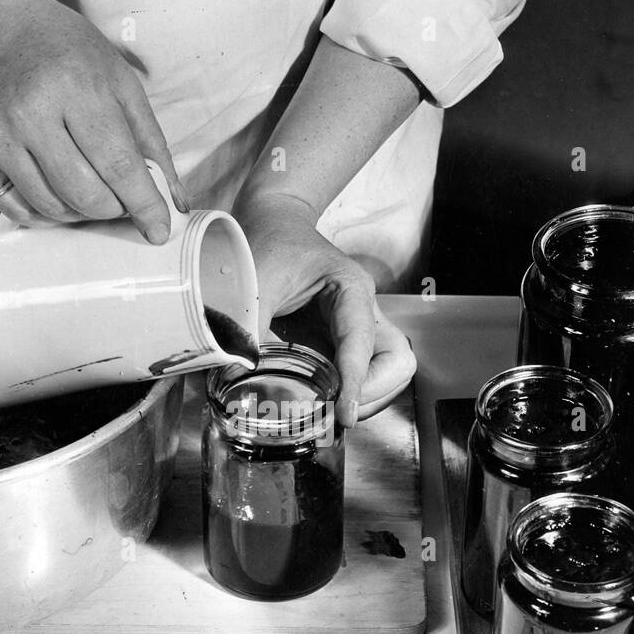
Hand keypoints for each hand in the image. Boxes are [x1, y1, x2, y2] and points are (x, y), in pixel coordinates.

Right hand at [0, 0, 188, 239]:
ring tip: (90, 187)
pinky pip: (16, 209)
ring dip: (80, 213)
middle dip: (114, 209)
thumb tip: (173, 202)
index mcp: (75, 88)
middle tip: (120, 197)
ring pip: (51, 208)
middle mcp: (31, 112)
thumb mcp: (123, 83)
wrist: (3, 33)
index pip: (118, 165)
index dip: (144, 204)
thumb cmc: (71, 56)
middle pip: (85, 194)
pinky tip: (58, 193)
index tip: (159, 229)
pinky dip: (45, 214)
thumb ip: (152, 143)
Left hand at [236, 193, 416, 426]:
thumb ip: (245, 326)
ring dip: (366, 396)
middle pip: (397, 362)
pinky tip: (321, 400)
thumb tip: (236, 373)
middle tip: (338, 411)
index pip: (364, 344)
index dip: (356, 383)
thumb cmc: (268, 240)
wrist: (271, 220)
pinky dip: (348, 392)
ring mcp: (356, 326)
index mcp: (350, 289)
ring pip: (388, 371)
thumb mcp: (253, 279)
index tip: (343, 414)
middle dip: (373, 392)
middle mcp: (363, 309)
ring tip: (329, 410)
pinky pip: (361, 373)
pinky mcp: (341, 340)